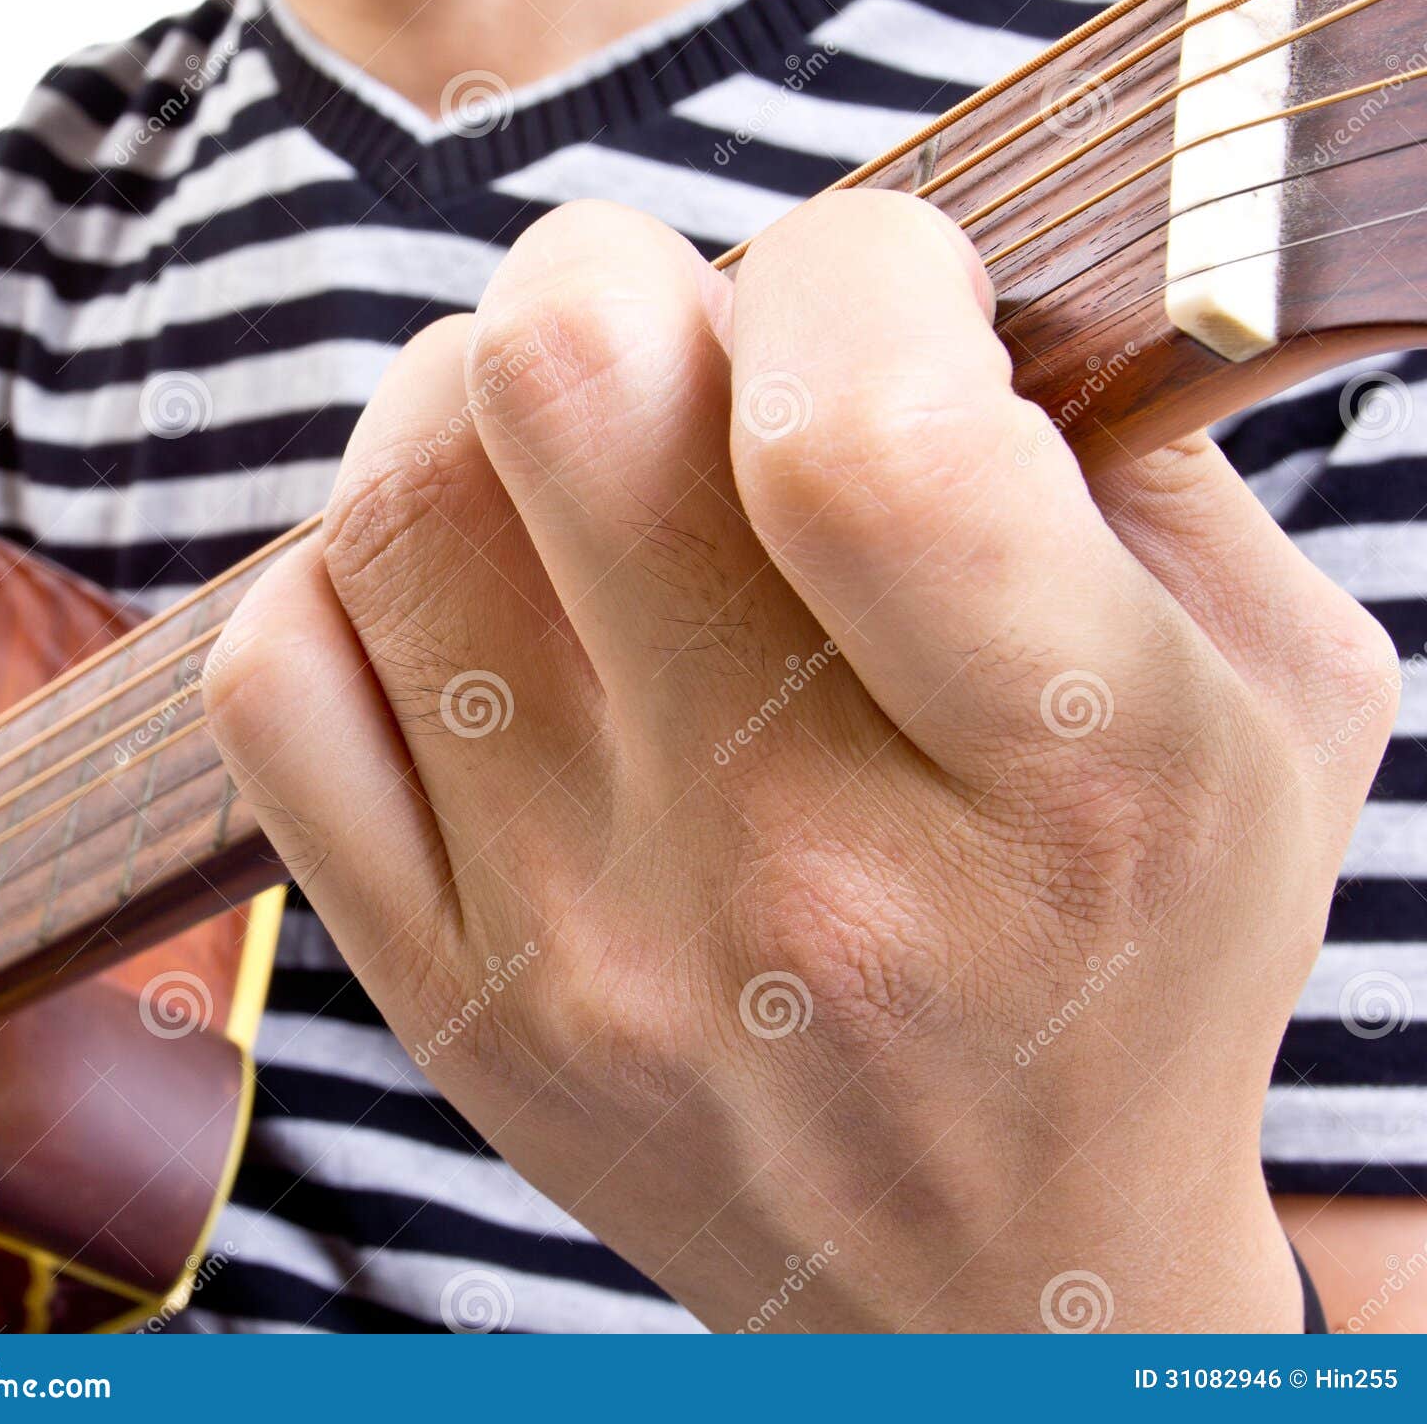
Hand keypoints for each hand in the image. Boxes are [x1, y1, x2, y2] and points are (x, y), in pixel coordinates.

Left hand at [203, 192, 1396, 1331]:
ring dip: (477, 402)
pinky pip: (278, 675)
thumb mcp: (1268, 700)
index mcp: (1054, 774)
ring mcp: (583, 934)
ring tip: (578, 457)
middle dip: (617, 278)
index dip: (857, 263)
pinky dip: (357, 573)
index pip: (860, 426)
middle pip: (561, 384)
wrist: (999, 1283)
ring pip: (397, 499)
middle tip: (689, 345)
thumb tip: (937, 287)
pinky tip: (480, 603)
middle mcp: (790, 859)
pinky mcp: (447, 986)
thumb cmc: (1152, 959)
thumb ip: (1139, 458)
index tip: (887, 294)